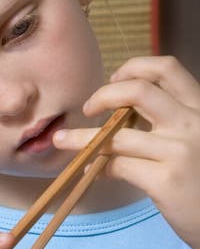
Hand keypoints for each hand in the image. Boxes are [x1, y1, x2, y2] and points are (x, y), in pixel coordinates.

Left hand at [53, 56, 199, 248]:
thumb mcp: (197, 139)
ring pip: (116, 135)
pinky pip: (118, 166)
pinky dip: (97, 167)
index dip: (133, 68)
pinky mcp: (166, 181)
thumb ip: (170, 121)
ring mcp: (179, 151)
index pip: (166, 68)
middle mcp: (193, 123)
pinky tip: (91, 171)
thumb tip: (121, 111)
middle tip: (88, 108)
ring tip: (62, 141)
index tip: (114, 80)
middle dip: (103, 95)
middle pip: (138, 91)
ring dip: (81, 137)